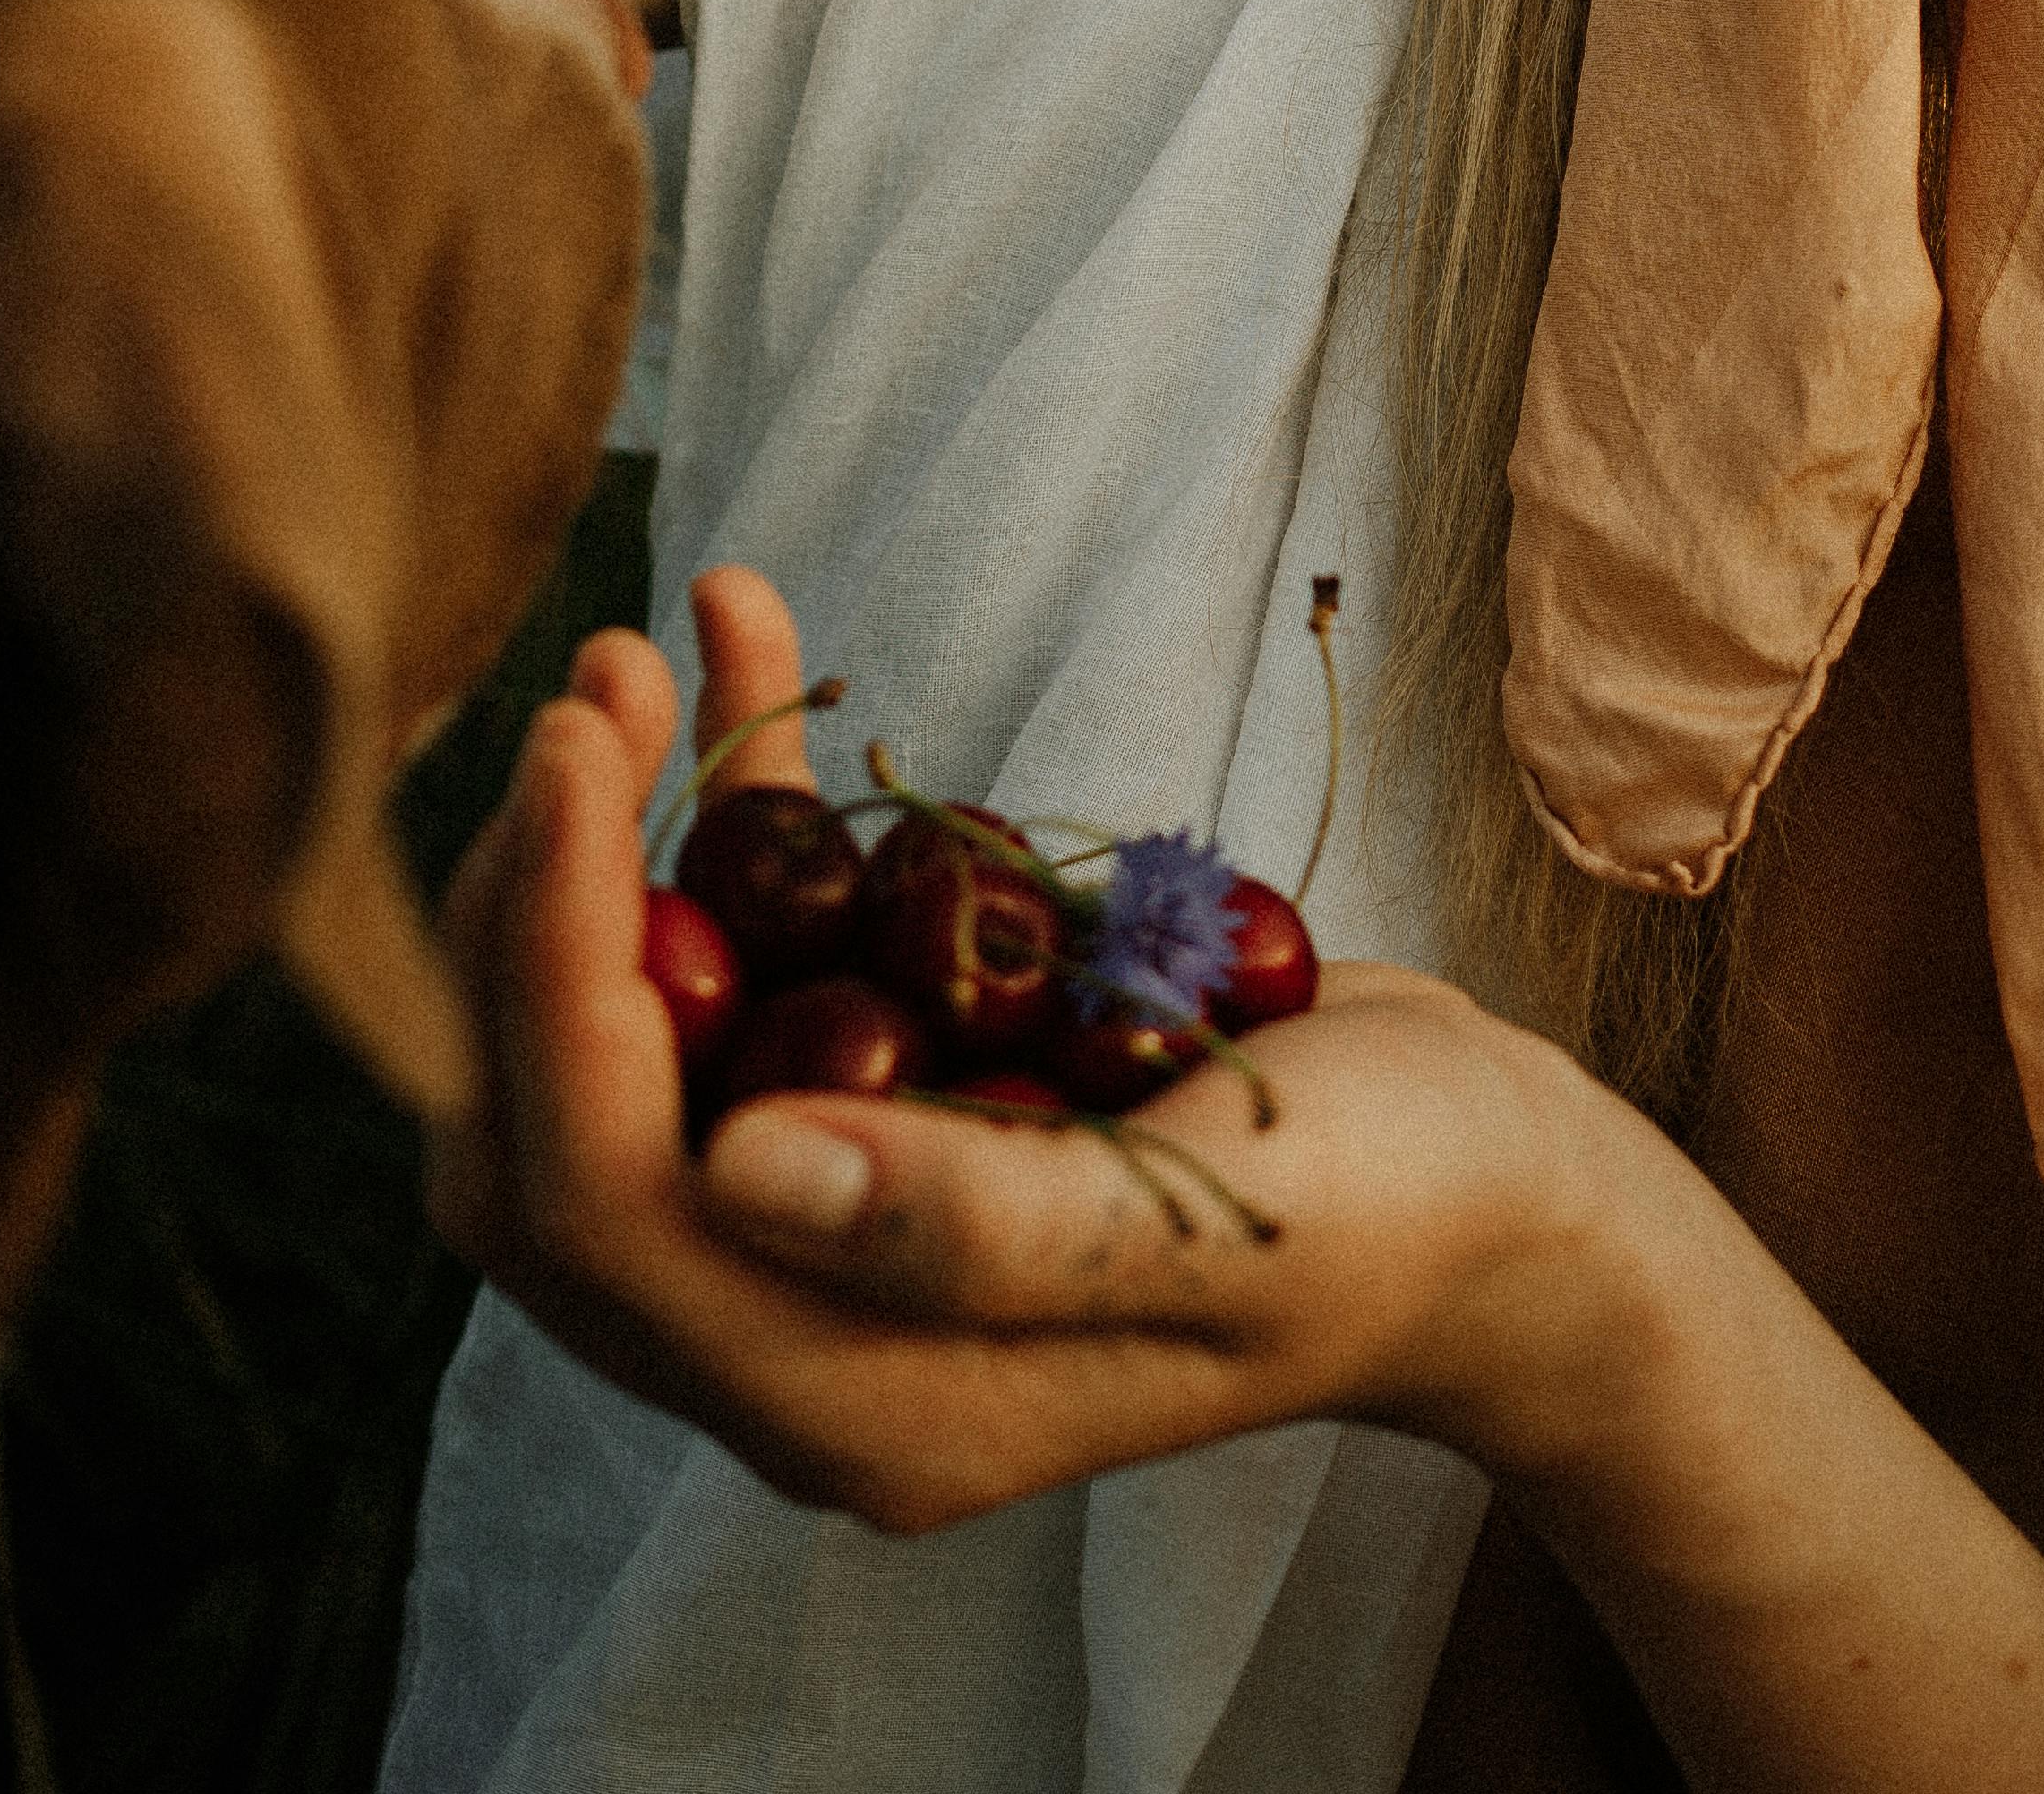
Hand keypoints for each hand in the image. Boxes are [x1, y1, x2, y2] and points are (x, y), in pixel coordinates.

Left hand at [424, 568, 1652, 1535]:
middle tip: (597, 694)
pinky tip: (746, 640)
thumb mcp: (1222, 1211)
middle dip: (541, 906)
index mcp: (859, 1402)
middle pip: (550, 1133)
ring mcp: (827, 1228)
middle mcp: (802, 1334)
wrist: (1503, 1192)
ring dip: (603, 852)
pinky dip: (721, 817)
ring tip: (642, 654)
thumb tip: (734, 1162)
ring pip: (613, 1045)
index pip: (599, 1198)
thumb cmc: (1395, 1208)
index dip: (550, 973)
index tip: (578, 752)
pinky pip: (735, 971)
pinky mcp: (874, 1115)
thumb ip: (976, 1219)